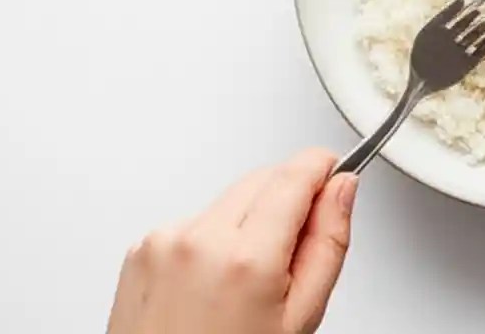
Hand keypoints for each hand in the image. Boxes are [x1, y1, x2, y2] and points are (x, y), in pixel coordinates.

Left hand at [107, 149, 358, 333]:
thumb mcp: (300, 318)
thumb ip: (328, 244)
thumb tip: (342, 190)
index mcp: (245, 258)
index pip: (295, 175)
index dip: (324, 166)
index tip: (335, 171)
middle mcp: (198, 239)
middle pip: (263, 179)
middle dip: (289, 198)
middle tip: (296, 251)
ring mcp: (163, 242)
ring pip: (230, 199)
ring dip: (249, 220)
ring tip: (248, 279)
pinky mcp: (142, 249)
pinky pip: (195, 221)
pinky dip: (214, 239)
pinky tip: (214, 282)